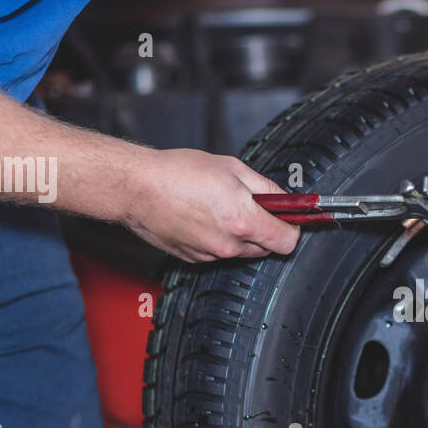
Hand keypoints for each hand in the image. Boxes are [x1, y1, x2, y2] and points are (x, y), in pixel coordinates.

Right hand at [125, 149, 299, 262]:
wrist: (136, 188)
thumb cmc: (177, 173)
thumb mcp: (232, 168)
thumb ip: (265, 187)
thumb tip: (286, 199)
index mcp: (242, 221)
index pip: (288, 242)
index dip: (292, 227)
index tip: (288, 217)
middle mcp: (228, 245)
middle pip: (267, 248)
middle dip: (265, 228)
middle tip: (249, 205)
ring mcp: (210, 255)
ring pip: (242, 251)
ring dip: (241, 234)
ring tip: (220, 208)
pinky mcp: (194, 259)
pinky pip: (220, 253)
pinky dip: (219, 239)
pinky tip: (203, 218)